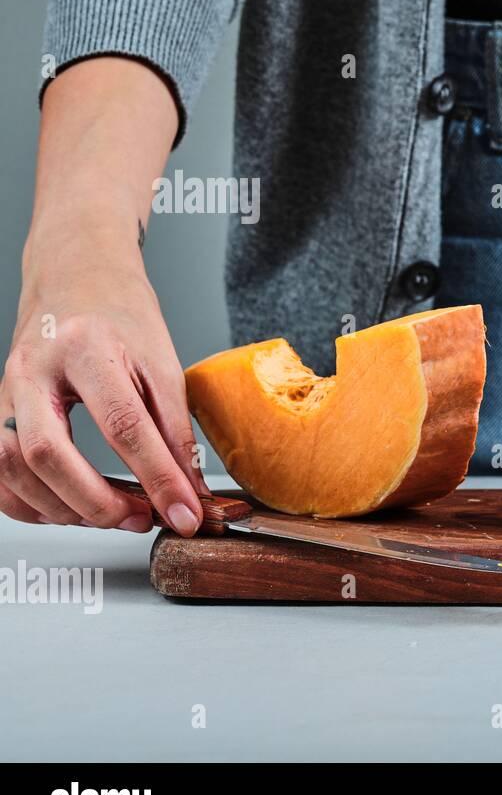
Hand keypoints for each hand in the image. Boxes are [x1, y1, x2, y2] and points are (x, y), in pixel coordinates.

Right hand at [0, 57, 205, 533]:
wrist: (77, 274)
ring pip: (12, 465)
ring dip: (63, 506)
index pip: (124, 427)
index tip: (186, 513)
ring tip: (115, 516)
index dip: (159, 479)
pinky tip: (69, 508)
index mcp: (88, 348)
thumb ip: (176, 429)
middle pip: (48, 452)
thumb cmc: (121, 313)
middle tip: (141, 520)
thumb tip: (191, 490)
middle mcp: (35, 368)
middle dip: (96, 502)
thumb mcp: (163, 362)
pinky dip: (30, 501)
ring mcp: (6, 387)